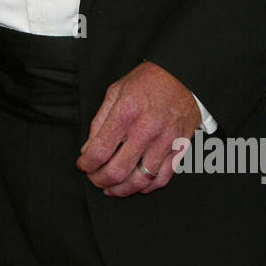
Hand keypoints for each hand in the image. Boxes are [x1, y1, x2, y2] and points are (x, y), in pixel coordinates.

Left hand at [76, 61, 200, 197]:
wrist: (182, 75)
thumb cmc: (147, 82)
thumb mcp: (115, 92)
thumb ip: (99, 122)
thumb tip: (88, 149)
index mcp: (126, 113)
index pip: (100, 150)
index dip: (86, 164)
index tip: (83, 165)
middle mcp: (146, 130)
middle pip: (117, 171)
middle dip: (100, 180)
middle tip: (94, 179)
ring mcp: (165, 141)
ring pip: (140, 180)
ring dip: (121, 190)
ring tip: (111, 188)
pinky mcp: (180, 148)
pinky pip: (162, 178)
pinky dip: (147, 187)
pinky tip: (136, 185)